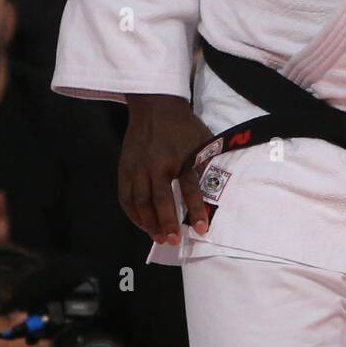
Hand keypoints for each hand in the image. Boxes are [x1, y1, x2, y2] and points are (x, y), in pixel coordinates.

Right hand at [120, 94, 214, 243]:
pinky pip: (125, 196)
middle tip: (173, 240)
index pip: (190, 188)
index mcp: (180, 158)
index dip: (195, 210)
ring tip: (158, 237)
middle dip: (166, 222)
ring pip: (140, 201)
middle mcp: (157, 164)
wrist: (155, 105)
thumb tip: (220, 188)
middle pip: (160, 199)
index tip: (201, 229)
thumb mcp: (203, 141)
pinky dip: (133, 213)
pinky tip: (142, 224)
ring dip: (148, 222)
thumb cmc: (184, 126)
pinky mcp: (125, 167)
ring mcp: (138, 166)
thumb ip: (207, 164)